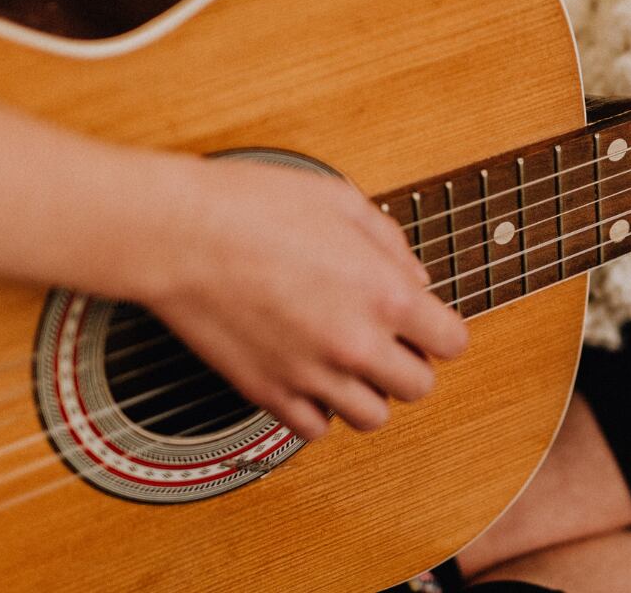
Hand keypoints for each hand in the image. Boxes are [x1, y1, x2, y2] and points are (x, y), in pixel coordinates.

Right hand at [136, 157, 469, 439]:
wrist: (178, 235)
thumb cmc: (252, 207)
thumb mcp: (341, 201)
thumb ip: (390, 244)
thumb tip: (415, 279)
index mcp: (385, 294)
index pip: (452, 343)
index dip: (440, 331)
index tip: (423, 322)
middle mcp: (356, 345)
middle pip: (418, 387)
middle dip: (409, 362)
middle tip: (385, 338)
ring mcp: (311, 376)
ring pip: (371, 417)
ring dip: (367, 391)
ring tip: (345, 360)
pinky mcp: (268, 393)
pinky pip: (314, 429)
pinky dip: (318, 410)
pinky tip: (308, 376)